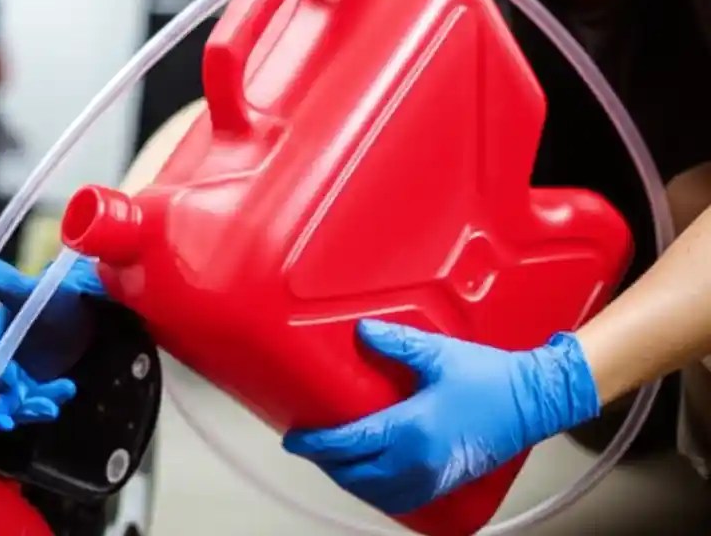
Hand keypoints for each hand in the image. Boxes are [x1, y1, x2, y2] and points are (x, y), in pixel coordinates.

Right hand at [0, 257, 107, 430]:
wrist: (87, 311)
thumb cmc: (57, 295)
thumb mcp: (36, 290)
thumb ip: (12, 285)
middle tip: (7, 416)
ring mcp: (12, 377)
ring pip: (8, 403)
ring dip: (25, 409)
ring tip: (49, 406)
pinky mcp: (31, 390)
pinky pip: (30, 406)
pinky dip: (44, 404)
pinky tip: (66, 389)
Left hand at [282, 319, 600, 514]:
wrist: (536, 401)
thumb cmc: (492, 379)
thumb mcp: (438, 354)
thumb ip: (396, 343)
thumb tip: (363, 331)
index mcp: (411, 430)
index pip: (347, 445)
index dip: (314, 444)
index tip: (294, 439)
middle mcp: (418, 461)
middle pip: (354, 474)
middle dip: (326, 462)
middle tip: (309, 444)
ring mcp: (433, 477)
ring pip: (375, 492)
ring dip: (349, 479)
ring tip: (334, 459)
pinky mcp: (446, 483)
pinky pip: (400, 499)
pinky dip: (376, 492)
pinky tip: (369, 477)